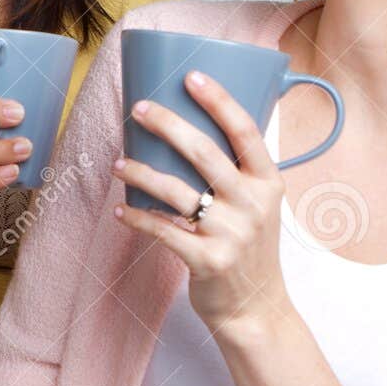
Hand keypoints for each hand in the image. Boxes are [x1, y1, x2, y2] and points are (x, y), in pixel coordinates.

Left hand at [109, 70, 289, 332]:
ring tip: (117, 163)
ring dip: (140, 173)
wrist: (257, 310)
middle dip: (166, 124)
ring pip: (176, 191)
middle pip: (204, 152)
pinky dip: (137, 219)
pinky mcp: (208, 261)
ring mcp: (232, 234)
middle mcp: (253, 204)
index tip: (191, 75)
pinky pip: (163, 231)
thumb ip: (238, 174)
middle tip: (137, 109)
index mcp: (269, 182)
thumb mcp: (260, 206)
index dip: (219, 100)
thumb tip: (192, 131)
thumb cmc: (251, 249)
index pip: (246, 131)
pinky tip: (120, 211)